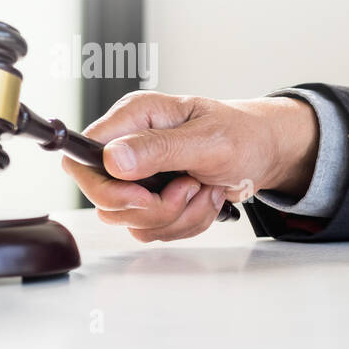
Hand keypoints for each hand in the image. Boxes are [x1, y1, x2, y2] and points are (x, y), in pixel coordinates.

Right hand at [61, 91, 317, 241]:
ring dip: (177, 216)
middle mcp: (130, 148)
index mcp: (134, 119)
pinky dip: (187, 223)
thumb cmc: (243, 135)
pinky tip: (206, 198)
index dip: (105, 187)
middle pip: (104, 200)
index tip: (143, 195)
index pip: (82, 159)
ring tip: (205, 188)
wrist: (266, 152)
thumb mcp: (208, 139)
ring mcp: (141, 178)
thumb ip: (159, 148)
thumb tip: (112, 160)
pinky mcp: (154, 200)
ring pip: (132, 221)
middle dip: (153, 208)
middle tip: (190, 189)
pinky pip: (155, 230)